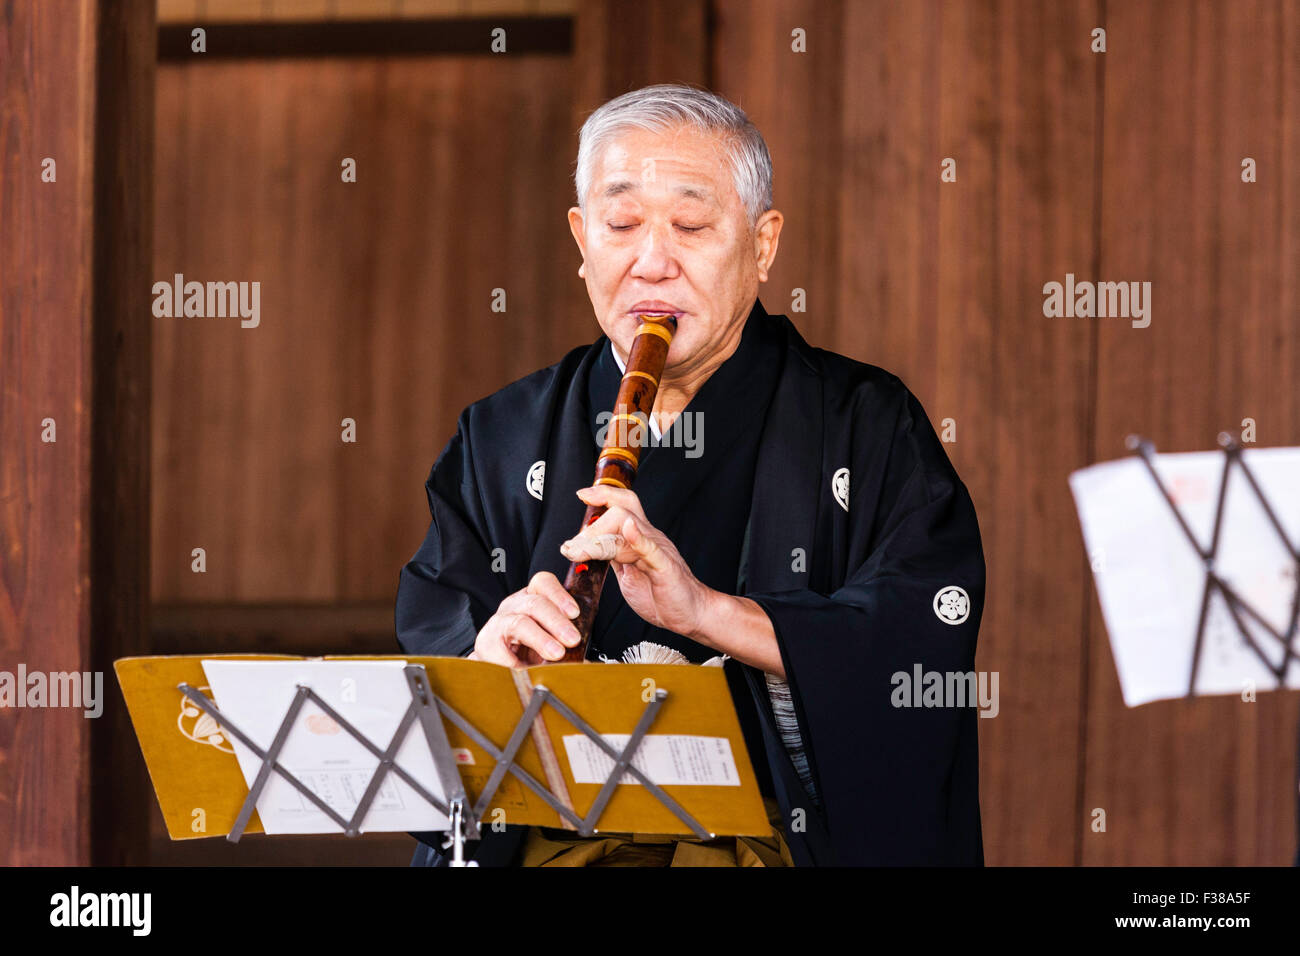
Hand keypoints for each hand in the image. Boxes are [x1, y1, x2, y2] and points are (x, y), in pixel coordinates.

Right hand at [470, 572, 581, 666]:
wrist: (495, 668)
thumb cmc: (526, 651)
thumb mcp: (549, 641)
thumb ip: (565, 643)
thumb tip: (587, 660)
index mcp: (531, 599)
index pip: (543, 583)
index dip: (560, 595)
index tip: (575, 613)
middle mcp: (514, 606)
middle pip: (535, 604)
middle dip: (557, 621)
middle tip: (573, 639)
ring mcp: (498, 623)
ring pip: (520, 623)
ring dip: (541, 639)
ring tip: (556, 653)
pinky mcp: (486, 644)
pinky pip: (502, 651)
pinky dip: (518, 662)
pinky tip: (528, 670)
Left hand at [559, 485, 711, 639]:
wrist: (691, 614)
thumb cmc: (662, 595)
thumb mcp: (629, 573)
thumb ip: (613, 556)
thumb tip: (588, 546)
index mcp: (640, 538)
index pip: (623, 503)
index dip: (602, 494)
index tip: (582, 494)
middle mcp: (650, 538)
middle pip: (621, 510)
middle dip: (592, 526)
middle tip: (572, 548)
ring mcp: (659, 550)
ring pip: (630, 526)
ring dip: (599, 537)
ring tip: (579, 550)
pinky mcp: (665, 568)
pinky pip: (652, 549)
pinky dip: (638, 538)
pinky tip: (628, 530)